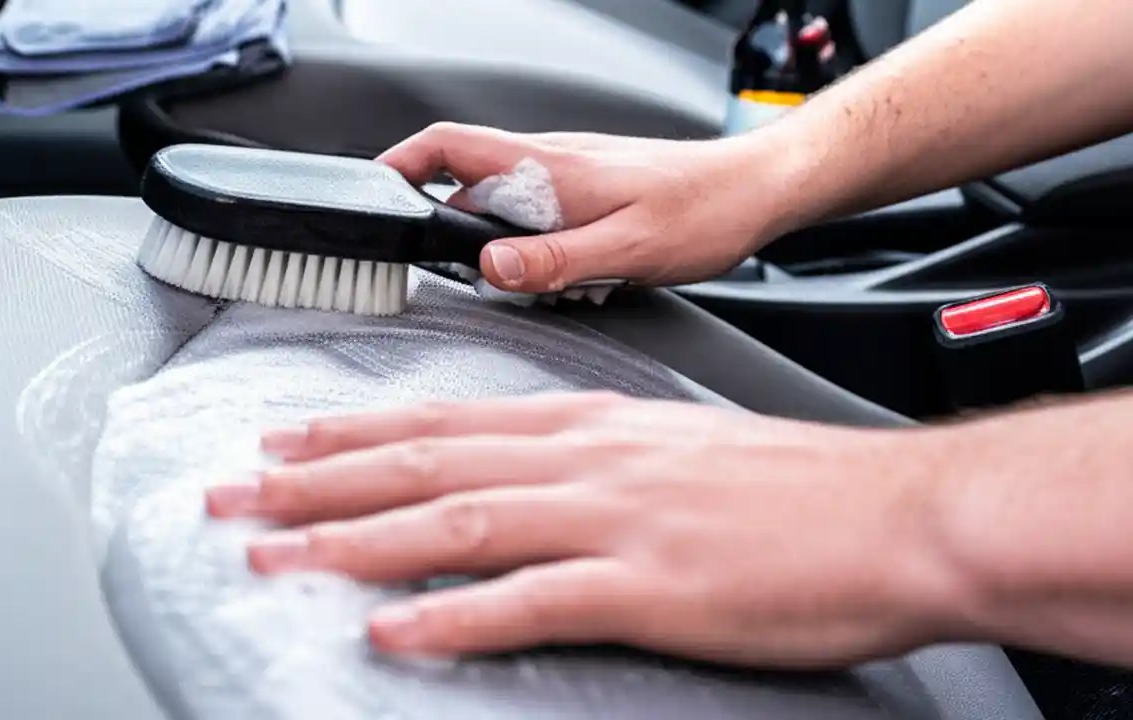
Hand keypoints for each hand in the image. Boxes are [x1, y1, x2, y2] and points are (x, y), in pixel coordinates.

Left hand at [207, 393, 970, 668]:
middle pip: (423, 462)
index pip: (443, 420)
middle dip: (315, 478)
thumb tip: (529, 479)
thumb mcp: (676, 448)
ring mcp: (612, 519)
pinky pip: (529, 600)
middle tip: (234, 490)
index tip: (283, 439)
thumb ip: (593, 460)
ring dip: (352, 541)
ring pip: (453, 521)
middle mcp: (585, 460)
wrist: (895, 513)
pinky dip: (451, 616)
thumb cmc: (795, 489)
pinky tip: (391, 631)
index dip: (351, 432)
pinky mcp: (649, 584)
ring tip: (273, 554)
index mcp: (590, 425)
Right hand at [377, 124, 802, 292]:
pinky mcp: (589, 193)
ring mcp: (569, 176)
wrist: (759, 189)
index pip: (450, 146)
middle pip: (467, 186)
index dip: (400, 164)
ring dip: (500, 246)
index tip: (372, 193)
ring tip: (534, 281)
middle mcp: (552, 163)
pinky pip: (538, 218)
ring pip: (504, 207)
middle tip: (457, 274)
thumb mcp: (629, 246)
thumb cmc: (707, 208)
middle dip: (450, 230)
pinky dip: (535, 249)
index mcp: (549, 166)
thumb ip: (554, 260)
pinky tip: (569, 277)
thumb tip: (490, 269)